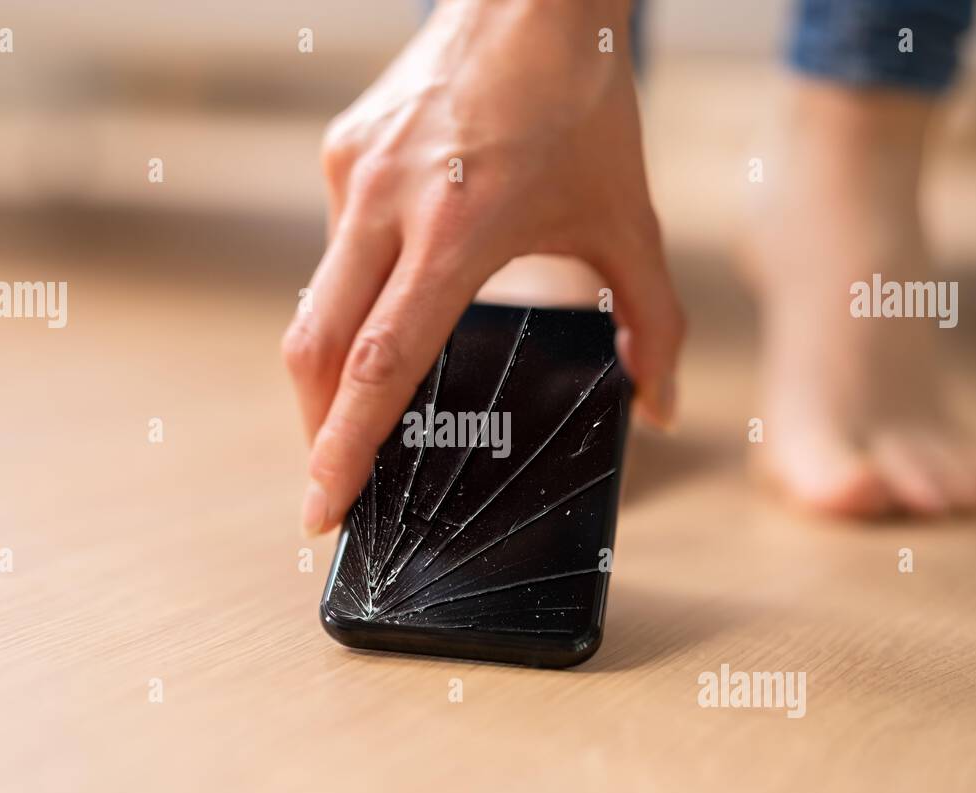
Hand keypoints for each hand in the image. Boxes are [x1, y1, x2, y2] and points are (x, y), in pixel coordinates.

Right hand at [283, 0, 685, 536]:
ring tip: (357, 415)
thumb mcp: (629, 219)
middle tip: (329, 488)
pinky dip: (354, 297)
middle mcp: (387, 204)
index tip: (321, 506)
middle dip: (317, 431)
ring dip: (332, 372)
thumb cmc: (582, 103)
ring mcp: (354, 175)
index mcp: (456, 231)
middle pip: (318, 349)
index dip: (344, 447)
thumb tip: (661, 403)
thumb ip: (654, 321)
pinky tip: (393, 301)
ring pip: (315, 303)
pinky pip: (336, 248)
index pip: (380, 365)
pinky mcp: (342, 153)